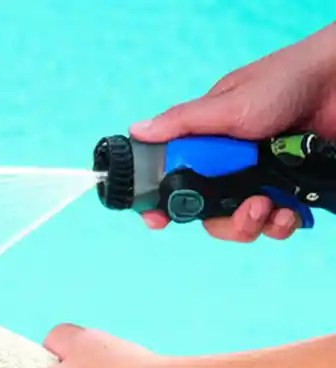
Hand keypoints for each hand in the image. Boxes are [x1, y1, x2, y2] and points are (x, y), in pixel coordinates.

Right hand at [132, 22, 335, 241]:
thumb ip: (183, 123)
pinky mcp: (290, 189)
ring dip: (253, 225)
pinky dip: (282, 224)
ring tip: (272, 209)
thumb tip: (137, 130)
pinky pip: (275, 224)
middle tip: (247, 210)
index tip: (159, 220)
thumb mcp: (228, 103)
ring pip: (240, 222)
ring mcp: (260, 179)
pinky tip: (292, 211)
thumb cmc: (286, 82)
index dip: (164, 203)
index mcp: (207, 144)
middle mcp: (230, 164)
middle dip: (223, 221)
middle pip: (207, 212)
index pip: (173, 179)